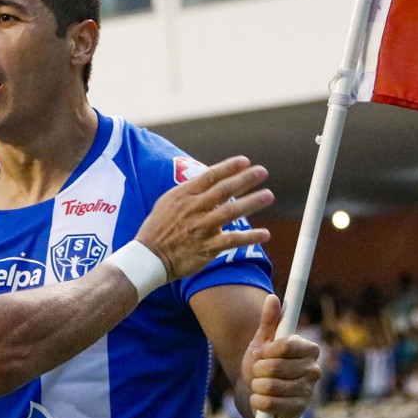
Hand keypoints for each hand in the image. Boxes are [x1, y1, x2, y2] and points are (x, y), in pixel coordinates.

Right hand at [135, 156, 272, 280]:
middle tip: (262, 171)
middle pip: (224, 190)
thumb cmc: (157, 228)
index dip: (229, 167)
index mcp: (183, 195)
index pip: (209, 176)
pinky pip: (232, 240)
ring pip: (231, 212)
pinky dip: (250, 237)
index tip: (245, 161)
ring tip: (269, 195)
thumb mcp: (167, 203)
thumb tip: (209, 183)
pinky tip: (265, 234)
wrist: (149, 257)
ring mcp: (201, 228)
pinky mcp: (207, 247)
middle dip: (245, 179)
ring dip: (252, 203)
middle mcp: (193, 209)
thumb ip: (189, 193)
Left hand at [242, 293, 321, 417]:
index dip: (268, 349)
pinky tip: (259, 399)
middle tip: (257, 370)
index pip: (287, 344)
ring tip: (258, 384)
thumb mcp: (262, 341)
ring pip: (271, 386)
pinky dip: (258, 401)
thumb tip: (272, 298)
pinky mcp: (299, 410)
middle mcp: (314, 370)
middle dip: (258, 368)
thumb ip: (268, 321)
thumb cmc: (262, 363)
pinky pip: (271, 404)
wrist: (258, 393)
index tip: (261, 352)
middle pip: (276, 366)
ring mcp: (308, 391)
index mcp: (308, 349)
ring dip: (256, 385)